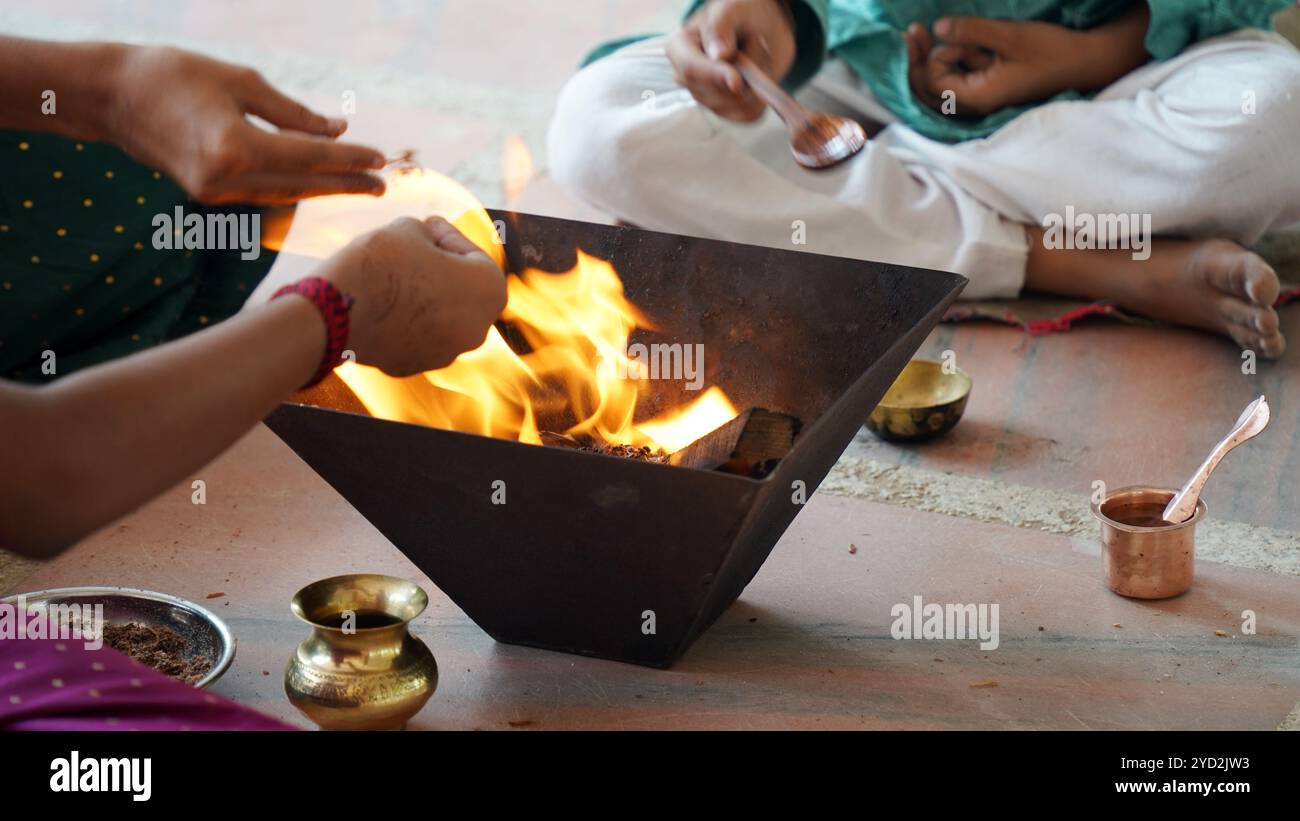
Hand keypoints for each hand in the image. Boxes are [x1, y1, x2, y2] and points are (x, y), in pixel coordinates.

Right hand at [107, 46, 386, 203]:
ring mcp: (215, 192)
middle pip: (302, 185)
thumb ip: (291, 113)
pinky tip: (318, 181)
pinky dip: (294, 186)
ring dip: (324, 188)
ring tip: (360, 184)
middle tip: (383, 184)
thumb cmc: (172, 74)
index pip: (307, 157)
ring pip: (285, 193)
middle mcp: (226, 179)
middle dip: (345, 183)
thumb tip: (337, 132)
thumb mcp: (239, 81)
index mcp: (234, 147)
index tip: (380, 158)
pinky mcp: (208, 193)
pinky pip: (264, 192)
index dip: (348, 159)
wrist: (108, 96)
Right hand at [319, 217, 506, 375]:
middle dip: (440, 268)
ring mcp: (446, 354)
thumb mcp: (409, 229)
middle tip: (414, 248)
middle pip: (461, 290)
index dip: (448, 236)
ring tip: (393, 274)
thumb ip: (430, 234)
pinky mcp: (413, 366)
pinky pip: (414, 336)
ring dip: (423, 296)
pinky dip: (404, 320)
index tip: (428, 225)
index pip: (474, 256)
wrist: (335, 313)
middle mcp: (477, 330)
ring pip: (439, 317)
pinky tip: (381, 301)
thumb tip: (428, 239)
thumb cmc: (380, 265)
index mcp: (489, 291)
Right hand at [667, 0, 796, 121]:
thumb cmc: (741, 14)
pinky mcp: (727, 111)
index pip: (690, 70)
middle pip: (713, 93)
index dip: (714, 76)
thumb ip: (722, 26)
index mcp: (679, 47)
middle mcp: (686, 77)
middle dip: (743, 75)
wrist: (761, 28)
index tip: (738, 81)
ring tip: (757, 56)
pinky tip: (759, 78)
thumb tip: (719, 55)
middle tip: (756, 42)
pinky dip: (762, 99)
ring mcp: (705, 97)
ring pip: (734, 106)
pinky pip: (747, 115)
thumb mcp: (731, 9)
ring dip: (756, 83)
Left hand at [905, 17, 1095, 115]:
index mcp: (978, 97)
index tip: (949, 34)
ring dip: (931, 58)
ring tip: (924, 30)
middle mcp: (974, 103)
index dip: (934, 56)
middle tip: (912, 30)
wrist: (1084, 63)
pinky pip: (957, 76)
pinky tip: (957, 39)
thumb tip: (938, 27)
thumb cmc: (1052, 51)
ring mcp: (979, 96)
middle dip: (917, 60)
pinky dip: (951, 58)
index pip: (934, 82)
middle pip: (928, 90)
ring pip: (939, 83)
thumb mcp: (1011, 36)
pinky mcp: (986, 86)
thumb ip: (973, 31)